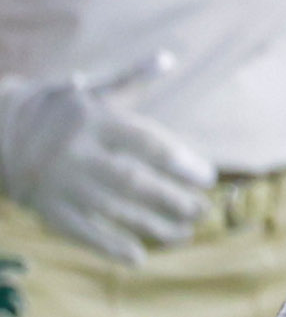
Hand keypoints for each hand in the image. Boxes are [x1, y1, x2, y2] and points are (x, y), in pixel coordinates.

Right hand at [0, 54, 215, 263]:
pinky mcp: (46, 208)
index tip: (208, 178)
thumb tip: (168, 58)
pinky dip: (107, 246)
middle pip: (133, 181)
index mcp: (95, 121)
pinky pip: (80, 232)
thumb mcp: (88, 90)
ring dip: (150, 225)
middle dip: (171, 199)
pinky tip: (137, 257)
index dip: (180, 163)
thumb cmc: (54, 109)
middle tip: (202, 211)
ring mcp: (61, 184)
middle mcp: (78, 154)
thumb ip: (130, 79)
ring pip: (111, 210)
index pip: (147, 144)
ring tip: (183, 234)